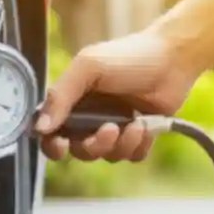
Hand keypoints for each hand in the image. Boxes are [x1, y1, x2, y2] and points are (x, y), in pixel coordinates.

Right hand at [35, 30, 199, 161]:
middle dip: (94, 145)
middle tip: (110, 128)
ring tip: (136, 124)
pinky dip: (138, 146)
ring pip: (107, 156)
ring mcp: (114, 128)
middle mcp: (90, 117)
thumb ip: (61, 95)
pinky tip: (146, 126)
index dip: (52, 145)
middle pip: (79, 151)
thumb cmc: (129, 57)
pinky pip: (131, 157)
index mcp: (72, 100)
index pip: (50, 133)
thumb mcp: (88, 67)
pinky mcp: (137, 136)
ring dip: (121, 144)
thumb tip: (40, 127)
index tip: (62, 145)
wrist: (173, 59)